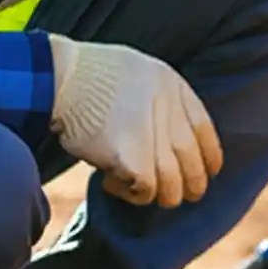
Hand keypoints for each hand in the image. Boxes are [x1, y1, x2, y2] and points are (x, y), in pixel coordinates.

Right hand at [47, 34, 222, 207]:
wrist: (58, 77)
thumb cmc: (85, 77)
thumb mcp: (134, 72)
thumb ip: (156, 99)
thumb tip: (168, 138)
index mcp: (170, 83)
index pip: (204, 129)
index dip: (209, 156)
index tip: (209, 171)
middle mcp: (168, 107)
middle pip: (191, 161)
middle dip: (190, 185)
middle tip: (179, 196)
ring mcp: (152, 133)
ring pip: (171, 183)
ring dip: (159, 194)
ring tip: (137, 190)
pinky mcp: (133, 157)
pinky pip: (145, 190)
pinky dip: (130, 194)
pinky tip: (109, 181)